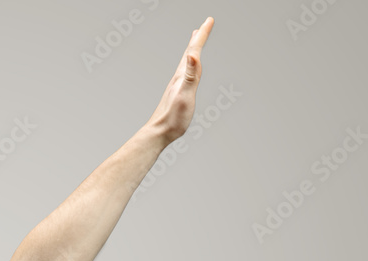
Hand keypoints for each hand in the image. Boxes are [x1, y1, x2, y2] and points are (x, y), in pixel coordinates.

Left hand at [145, 16, 214, 143]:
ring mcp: (177, 85)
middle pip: (189, 53)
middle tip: (202, 27)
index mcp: (182, 75)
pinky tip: (188, 70)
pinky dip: (189, 67)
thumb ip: (189, 75)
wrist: (159, 133)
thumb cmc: (173, 117)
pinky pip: (186, 74)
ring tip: (194, 43)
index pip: (193, 50)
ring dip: (192, 51)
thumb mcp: (184, 94)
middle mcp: (179, 78)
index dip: (202, 35)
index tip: (208, 20)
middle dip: (197, 39)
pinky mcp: (177, 93)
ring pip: (186, 63)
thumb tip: (192, 53)